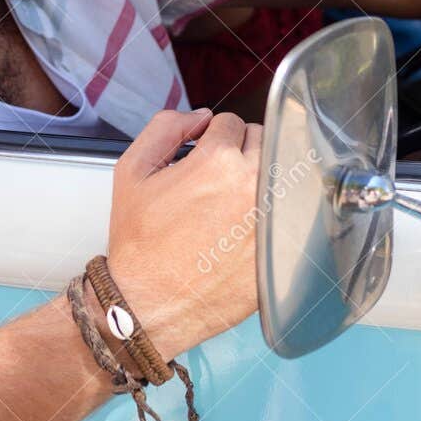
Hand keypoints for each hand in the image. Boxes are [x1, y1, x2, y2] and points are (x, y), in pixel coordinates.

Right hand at [105, 109, 262, 358]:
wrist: (150, 303)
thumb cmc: (140, 244)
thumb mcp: (132, 171)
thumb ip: (165, 128)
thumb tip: (201, 117)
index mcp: (218, 161)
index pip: (231, 123)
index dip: (209, 139)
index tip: (200, 160)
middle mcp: (253, 185)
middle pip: (261, 141)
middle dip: (237, 153)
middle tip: (212, 183)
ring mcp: (273, 217)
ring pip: (278, 172)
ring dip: (257, 179)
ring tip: (228, 206)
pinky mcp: (283, 246)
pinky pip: (288, 209)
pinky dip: (271, 212)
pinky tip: (242, 230)